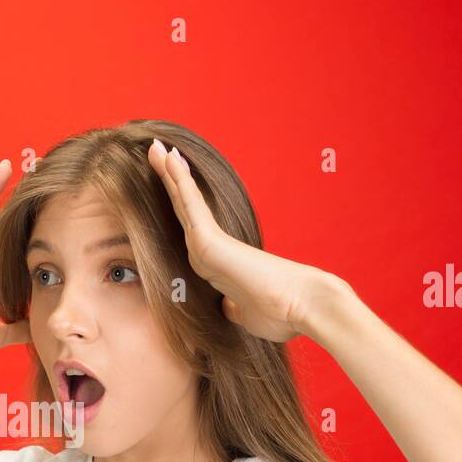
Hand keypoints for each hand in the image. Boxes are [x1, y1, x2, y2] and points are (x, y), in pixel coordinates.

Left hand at [147, 138, 349, 342]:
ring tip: (156, 147)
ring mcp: (212, 243)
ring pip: (184, 202)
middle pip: (184, 210)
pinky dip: (179, 182)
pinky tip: (169, 160)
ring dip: (170, 174)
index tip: (167, 188)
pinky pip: (189, 206)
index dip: (179, 208)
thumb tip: (227, 306)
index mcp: (217, 265)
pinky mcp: (211, 241)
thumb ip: (233, 306)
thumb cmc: (281, 313)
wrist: (305, 307)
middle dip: (170, 182)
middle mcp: (213, 249)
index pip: (190, 231)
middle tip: (157, 152)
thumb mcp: (246, 314)